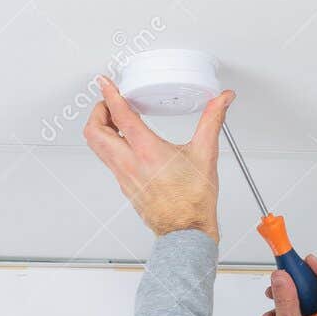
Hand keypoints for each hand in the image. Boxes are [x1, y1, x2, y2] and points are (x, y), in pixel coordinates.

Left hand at [84, 76, 234, 239]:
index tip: (105, 83)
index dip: (110, 95)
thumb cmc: (193, 202)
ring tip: (114, 119)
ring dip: (100, 129)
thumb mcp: (205, 154)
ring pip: (97, 147)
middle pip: (94, 131)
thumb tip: (221, 100)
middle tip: (108, 103)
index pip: (120, 115)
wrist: (186, 232)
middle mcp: (129, 164)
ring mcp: (123, 176)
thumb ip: (212, 121)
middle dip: (97, 111)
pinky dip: (109, 145)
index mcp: (147, 152)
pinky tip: (125, 144)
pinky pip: (108, 161)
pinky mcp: (125, 186)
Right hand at [235, 255, 316, 315]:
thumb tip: (283, 276)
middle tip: (282, 273)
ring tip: (269, 298)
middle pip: (315, 293)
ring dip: (282, 299)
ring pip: (299, 301)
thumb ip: (286, 302)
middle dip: (297, 284)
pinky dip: (275, 313)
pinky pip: (287, 313)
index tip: (306, 259)